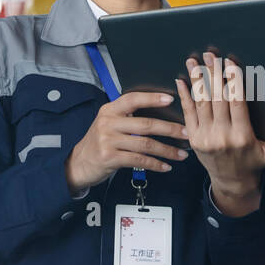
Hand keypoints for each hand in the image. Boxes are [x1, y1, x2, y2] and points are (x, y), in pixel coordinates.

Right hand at [65, 91, 189, 191]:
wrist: (79, 163)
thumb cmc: (99, 142)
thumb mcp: (108, 123)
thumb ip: (127, 117)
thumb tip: (157, 113)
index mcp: (110, 110)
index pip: (133, 99)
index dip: (152, 98)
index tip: (171, 99)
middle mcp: (108, 123)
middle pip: (146, 124)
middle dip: (170, 129)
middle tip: (186, 133)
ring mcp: (108, 141)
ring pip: (145, 144)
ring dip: (167, 150)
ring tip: (181, 154)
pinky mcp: (110, 158)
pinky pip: (139, 160)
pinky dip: (155, 164)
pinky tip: (165, 166)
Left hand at [176, 52, 264, 209]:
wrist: (232, 183)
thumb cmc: (254, 164)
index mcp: (242, 136)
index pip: (236, 102)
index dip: (232, 80)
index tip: (230, 63)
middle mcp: (222, 136)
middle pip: (217, 98)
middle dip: (213, 74)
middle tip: (210, 55)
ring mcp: (205, 137)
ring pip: (201, 103)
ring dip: (196, 80)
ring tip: (193, 61)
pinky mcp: (194, 139)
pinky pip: (188, 114)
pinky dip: (184, 96)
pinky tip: (182, 81)